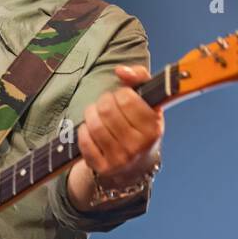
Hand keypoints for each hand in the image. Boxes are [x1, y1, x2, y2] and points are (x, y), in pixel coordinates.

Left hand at [68, 64, 162, 207]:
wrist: (136, 164)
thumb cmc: (141, 126)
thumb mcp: (148, 101)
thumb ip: (139, 77)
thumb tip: (120, 70)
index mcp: (153, 128)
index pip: (126, 98)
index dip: (120, 93)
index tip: (122, 97)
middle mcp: (138, 146)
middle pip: (107, 109)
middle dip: (103, 101)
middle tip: (106, 104)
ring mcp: (120, 159)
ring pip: (94, 124)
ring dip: (91, 113)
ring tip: (96, 114)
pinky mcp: (103, 168)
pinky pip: (84, 141)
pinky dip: (84, 130)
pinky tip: (91, 129)